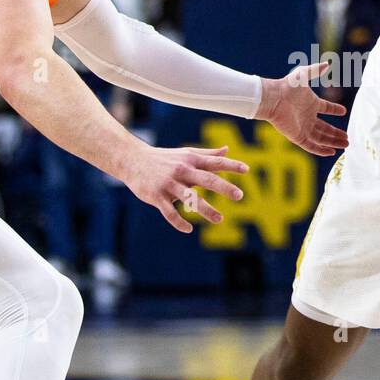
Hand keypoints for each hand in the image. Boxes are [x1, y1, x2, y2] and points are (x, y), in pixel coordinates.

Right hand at [119, 144, 246, 233]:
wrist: (132, 160)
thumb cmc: (164, 158)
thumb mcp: (186, 153)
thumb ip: (208, 154)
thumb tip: (227, 150)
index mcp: (191, 160)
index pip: (214, 162)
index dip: (231, 165)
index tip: (247, 169)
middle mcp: (182, 171)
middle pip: (206, 179)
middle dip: (224, 187)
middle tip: (240, 196)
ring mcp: (169, 184)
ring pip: (190, 198)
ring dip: (206, 209)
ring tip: (220, 220)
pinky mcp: (156, 196)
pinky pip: (169, 212)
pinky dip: (179, 222)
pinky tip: (188, 229)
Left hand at [256, 61, 348, 156]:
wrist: (273, 98)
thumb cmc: (287, 86)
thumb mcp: (303, 75)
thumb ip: (315, 69)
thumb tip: (327, 63)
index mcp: (311, 104)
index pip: (326, 108)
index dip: (334, 109)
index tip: (344, 111)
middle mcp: (308, 117)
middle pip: (325, 128)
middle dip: (336, 133)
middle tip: (348, 137)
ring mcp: (303, 128)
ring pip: (321, 138)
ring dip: (333, 142)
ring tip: (345, 145)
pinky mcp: (297, 136)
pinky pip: (311, 146)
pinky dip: (321, 150)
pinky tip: (332, 152)